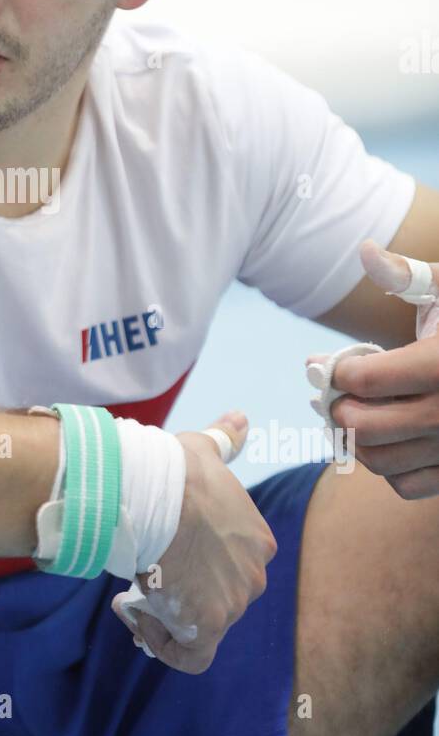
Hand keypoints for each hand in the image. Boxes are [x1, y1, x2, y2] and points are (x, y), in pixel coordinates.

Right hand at [111, 414, 277, 673]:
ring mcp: (234, 604)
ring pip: (200, 628)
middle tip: (146, 575)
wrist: (156, 494)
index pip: (229, 567)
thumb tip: (241, 418)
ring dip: (166, 615)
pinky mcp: (208, 626)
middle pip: (217, 599)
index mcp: (257, 540)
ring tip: (133, 590)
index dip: (196, 567)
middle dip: (182, 593)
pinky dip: (164, 645)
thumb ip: (225, 440)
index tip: (165, 553)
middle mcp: (255, 576)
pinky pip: (189, 655)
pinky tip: (137, 615)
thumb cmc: (175, 470)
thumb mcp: (206, 451)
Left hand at [307, 241, 438, 499]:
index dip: (335, 371)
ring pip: (380, 462)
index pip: (366, 379)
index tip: (326, 363)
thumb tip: (365, 250)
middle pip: (363, 426)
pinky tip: (386, 438)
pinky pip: (408, 486)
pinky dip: (387, 468)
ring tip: (351, 413)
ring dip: (355, 440)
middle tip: (330, 391)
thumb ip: (409, 275)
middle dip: (337, 407)